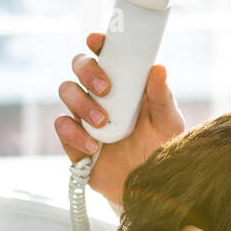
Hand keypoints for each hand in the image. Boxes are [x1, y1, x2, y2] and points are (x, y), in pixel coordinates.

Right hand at [55, 33, 184, 210]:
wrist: (148, 189)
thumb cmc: (160, 150)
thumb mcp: (168, 123)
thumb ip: (163, 98)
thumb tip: (159, 68)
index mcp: (125, 84)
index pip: (107, 55)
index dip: (98, 44)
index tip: (96, 41)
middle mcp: (102, 96)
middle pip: (79, 67)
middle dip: (87, 70)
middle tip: (104, 87)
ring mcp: (85, 116)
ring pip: (67, 92)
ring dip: (81, 102)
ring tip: (102, 122)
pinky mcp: (74, 141)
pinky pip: (62, 126)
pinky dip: (73, 133)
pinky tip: (93, 146)